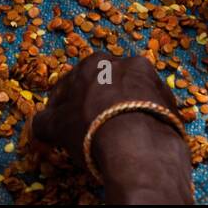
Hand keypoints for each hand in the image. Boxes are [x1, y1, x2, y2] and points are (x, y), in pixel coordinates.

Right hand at [29, 52, 193, 202]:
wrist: (140, 145)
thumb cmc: (92, 129)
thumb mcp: (58, 127)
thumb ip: (44, 121)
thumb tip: (37, 123)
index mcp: (94, 63)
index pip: (70, 83)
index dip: (61, 106)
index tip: (59, 123)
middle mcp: (124, 62)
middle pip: (104, 84)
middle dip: (96, 103)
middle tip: (90, 127)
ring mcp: (151, 79)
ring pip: (130, 94)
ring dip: (122, 108)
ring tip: (116, 134)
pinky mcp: (171, 99)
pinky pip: (150, 108)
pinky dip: (142, 119)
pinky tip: (136, 138)